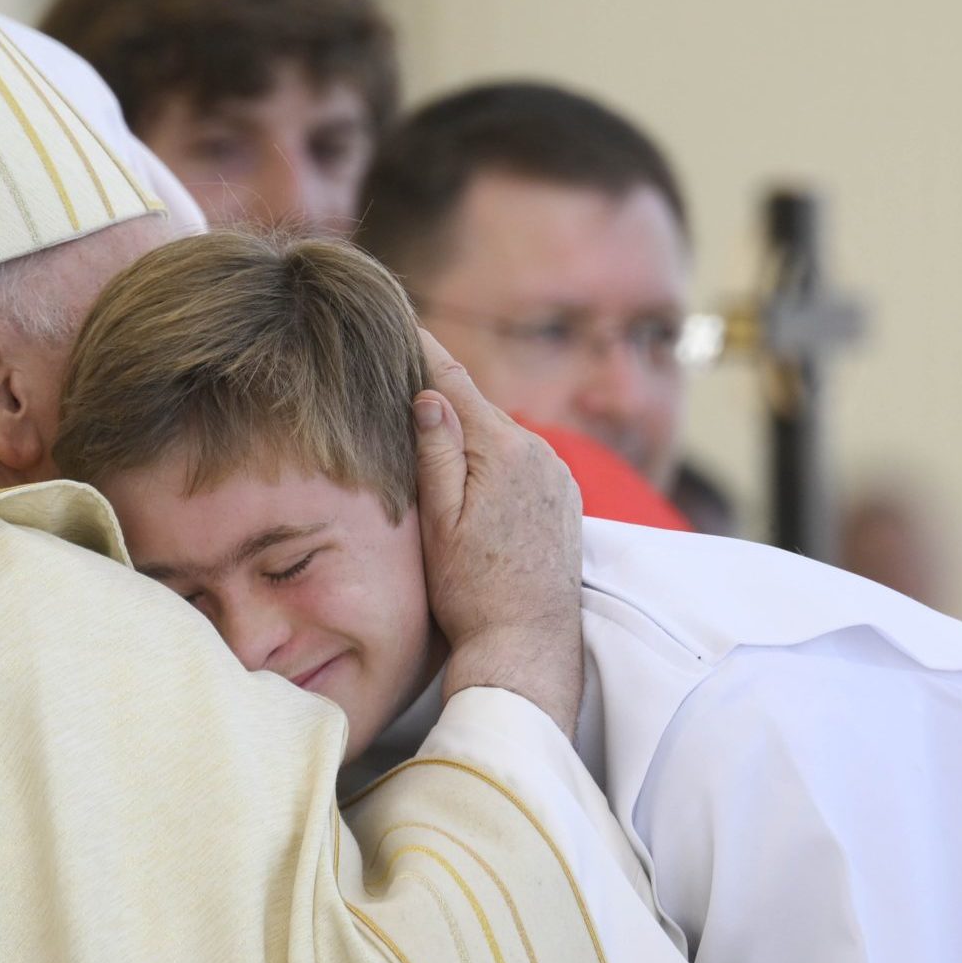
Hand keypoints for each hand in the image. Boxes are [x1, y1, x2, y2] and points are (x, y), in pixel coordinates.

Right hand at [411, 329, 584, 735]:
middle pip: (478, 409)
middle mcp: (540, 453)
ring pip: (500, 439)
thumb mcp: (440, 523)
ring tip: (426, 430)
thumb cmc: (473, 592)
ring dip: (469, 434)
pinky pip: (521, 463)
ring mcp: (558, 477)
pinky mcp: (565, 499)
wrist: (528, 644)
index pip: (455, 383)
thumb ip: (437, 455)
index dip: (424, 349)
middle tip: (396, 376)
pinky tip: (472, 478)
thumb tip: (429, 394)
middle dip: (441, 397)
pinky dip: (494, 460)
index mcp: (504, 451)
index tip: (400, 317)